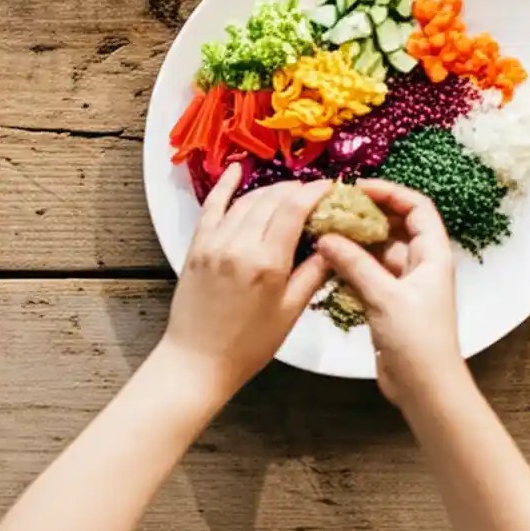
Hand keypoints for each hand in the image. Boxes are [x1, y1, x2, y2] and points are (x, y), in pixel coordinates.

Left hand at [160, 164, 331, 399]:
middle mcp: (239, 245)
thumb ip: (312, 274)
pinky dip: (224, 186)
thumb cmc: (249, 345)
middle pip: (271, 200)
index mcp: (267, 262)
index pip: (293, 209)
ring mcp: (214, 243)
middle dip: (295, 190)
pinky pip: (212, 207)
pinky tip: (236, 170)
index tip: (329, 187)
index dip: (313, 192)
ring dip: (269, 191)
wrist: (198, 360)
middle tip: (312, 192)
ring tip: (287, 191)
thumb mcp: (290, 312)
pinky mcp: (196, 247)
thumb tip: (333, 245)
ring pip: (246, 202)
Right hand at [314, 179, 464, 407]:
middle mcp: (420, 265)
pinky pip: (367, 274)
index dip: (390, 193)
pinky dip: (349, 266)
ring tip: (323, 233)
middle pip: (394, 226)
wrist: (425, 387)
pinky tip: (326, 263)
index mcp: (432, 256)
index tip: (357, 188)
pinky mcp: (388, 303)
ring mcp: (403, 285)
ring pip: (376, 251)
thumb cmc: (417, 340)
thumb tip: (326, 237)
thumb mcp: (384, 296)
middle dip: (364, 215)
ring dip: (353, 242)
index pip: (417, 208)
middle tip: (332, 209)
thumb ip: (354, 264)